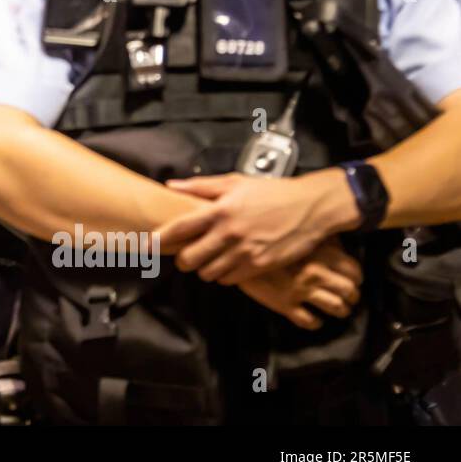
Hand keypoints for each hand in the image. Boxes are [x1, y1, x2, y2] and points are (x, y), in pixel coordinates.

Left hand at [158, 169, 354, 283]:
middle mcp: (228, 233)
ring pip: (207, 273)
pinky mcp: (259, 266)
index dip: (160, 239)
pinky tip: (227, 265)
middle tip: (186, 254)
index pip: (179, 228)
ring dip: (203, 269)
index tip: (149, 245)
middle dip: (183, 259)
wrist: (312, 208)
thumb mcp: (235, 182)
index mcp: (219, 210)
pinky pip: (229, 279)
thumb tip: (171, 186)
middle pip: (189, 259)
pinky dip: (223, 275)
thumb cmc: (273, 193)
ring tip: (208, 260)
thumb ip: (200, 187)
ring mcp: (244, 252)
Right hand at [237, 238, 362, 328]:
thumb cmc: (264, 230)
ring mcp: (302, 291)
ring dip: (340, 310)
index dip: (356, 277)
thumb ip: (315, 233)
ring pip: (336, 308)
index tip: (353, 278)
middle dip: (352, 296)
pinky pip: (310, 321)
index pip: (355, 271)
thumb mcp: (295, 227)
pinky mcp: (285, 305)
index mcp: (322, 253)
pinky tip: (314, 318)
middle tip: (348, 296)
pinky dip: (316, 322)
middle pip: (349, 292)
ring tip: (338, 309)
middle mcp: (317, 274)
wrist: (232, 245)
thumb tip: (336, 240)